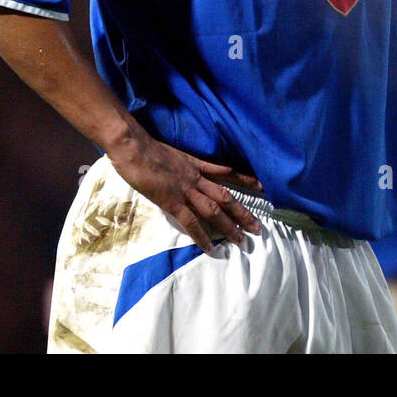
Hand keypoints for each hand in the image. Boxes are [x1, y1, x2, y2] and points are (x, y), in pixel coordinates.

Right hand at [109, 130, 263, 252]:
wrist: (134, 147)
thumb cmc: (147, 148)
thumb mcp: (172, 153)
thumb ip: (183, 164)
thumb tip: (186, 171)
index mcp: (196, 165)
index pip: (227, 172)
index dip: (246, 179)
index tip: (263, 186)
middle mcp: (196, 178)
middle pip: (226, 197)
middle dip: (243, 213)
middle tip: (258, 228)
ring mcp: (186, 190)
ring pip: (214, 211)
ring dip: (229, 227)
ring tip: (242, 240)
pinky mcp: (172, 201)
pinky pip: (190, 221)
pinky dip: (201, 236)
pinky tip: (210, 248)